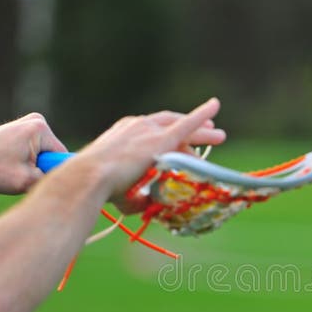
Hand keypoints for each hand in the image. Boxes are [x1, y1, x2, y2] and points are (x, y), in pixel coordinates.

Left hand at [0, 112, 67, 193]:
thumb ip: (52, 179)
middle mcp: (37, 120)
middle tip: (23, 175)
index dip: (54, 172)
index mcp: (40, 128)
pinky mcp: (23, 128)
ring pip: (46, 153)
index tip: (38, 179)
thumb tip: (71, 181)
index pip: (62, 156)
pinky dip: (30, 160)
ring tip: (17, 169)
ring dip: (36, 165)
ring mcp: (29, 122)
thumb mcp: (27, 182)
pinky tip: (14, 164)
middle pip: (54, 154)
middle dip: (43, 168)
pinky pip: (38, 149)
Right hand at [76, 98, 225, 205]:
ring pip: (183, 128)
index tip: (180, 141)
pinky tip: (215, 106)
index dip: (168, 137)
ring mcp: (151, 130)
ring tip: (219, 136)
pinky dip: (201, 115)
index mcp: (124, 133)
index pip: (152, 133)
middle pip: (170, 125)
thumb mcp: (120, 189)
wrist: (92, 176)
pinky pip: (187, 124)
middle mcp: (138, 126)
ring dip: (202, 131)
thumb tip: (145, 205)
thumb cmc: (100, 186)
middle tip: (207, 131)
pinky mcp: (162, 139)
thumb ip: (135, 195)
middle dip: (189, 129)